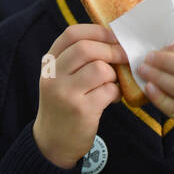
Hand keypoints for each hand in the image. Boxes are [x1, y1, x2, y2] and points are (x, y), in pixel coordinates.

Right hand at [33, 24, 127, 168]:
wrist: (53, 142)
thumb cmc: (63, 104)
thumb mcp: (60, 77)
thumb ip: (77, 58)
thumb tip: (112, 38)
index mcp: (49, 63)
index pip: (72, 34)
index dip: (97, 31)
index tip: (113, 36)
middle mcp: (53, 76)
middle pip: (87, 48)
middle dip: (111, 50)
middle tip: (124, 56)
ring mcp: (66, 93)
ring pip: (100, 69)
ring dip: (114, 74)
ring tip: (112, 83)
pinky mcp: (82, 110)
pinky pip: (109, 90)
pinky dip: (116, 92)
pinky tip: (112, 98)